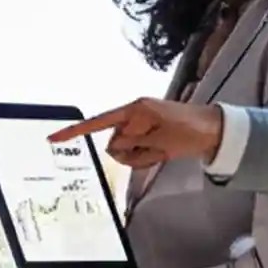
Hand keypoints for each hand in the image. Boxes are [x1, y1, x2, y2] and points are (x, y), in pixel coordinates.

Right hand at [47, 97, 223, 168]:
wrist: (214, 131)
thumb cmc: (189, 131)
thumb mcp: (161, 139)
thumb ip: (134, 141)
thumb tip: (114, 145)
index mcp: (134, 110)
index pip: (99, 122)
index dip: (75, 131)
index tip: (53, 138)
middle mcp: (132, 115)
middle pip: (114, 141)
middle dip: (130, 151)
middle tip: (155, 150)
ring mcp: (139, 125)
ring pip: (124, 149)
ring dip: (140, 156)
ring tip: (162, 151)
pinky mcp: (145, 134)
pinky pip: (135, 152)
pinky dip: (146, 157)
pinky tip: (162, 153)